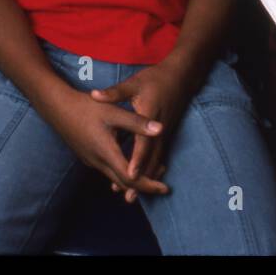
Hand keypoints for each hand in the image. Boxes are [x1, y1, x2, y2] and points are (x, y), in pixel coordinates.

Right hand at [43, 88, 169, 197]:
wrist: (56, 106)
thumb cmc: (85, 107)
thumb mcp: (114, 112)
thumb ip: (137, 122)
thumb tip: (161, 129)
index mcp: (106, 152)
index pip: (131, 178)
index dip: (149, 184)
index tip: (165, 187)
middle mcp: (97, 161)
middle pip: (124, 183)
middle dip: (145, 186)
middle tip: (163, 185)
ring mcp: (91, 161)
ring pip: (115, 178)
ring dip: (134, 179)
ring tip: (152, 174)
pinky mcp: (87, 157)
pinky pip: (108, 171)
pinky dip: (123, 172)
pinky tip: (130, 164)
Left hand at [89, 63, 194, 202]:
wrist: (181, 78)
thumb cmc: (155, 79)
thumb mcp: (134, 83)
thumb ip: (114, 93)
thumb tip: (94, 95)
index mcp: (150, 116)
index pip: (143, 141)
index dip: (136, 159)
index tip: (129, 174)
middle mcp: (160, 130)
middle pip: (150, 158)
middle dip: (140, 179)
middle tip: (128, 196)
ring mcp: (165, 135)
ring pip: (155, 161)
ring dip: (144, 179)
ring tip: (131, 195)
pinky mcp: (165, 136)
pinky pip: (158, 157)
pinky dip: (149, 170)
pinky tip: (141, 181)